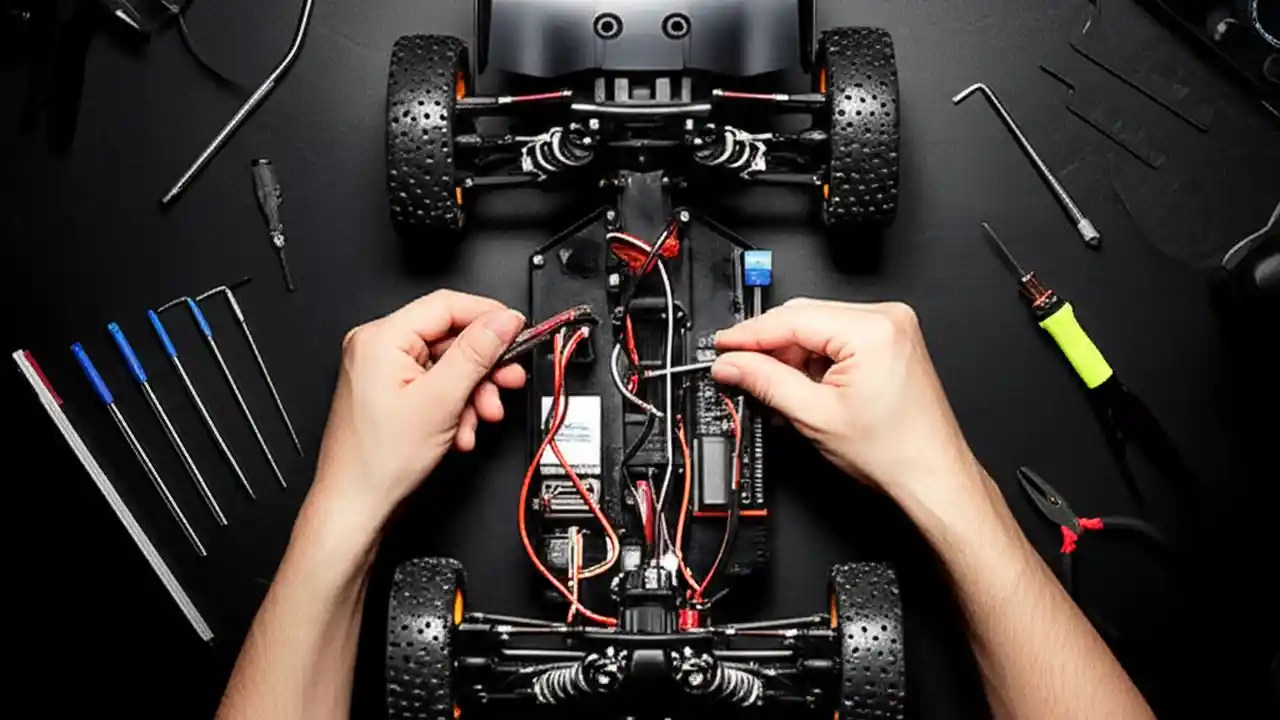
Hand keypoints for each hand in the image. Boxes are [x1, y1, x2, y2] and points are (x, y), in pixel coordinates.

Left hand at [311, 290, 526, 524]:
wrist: (356, 504)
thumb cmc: (378, 460)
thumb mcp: (441, 400)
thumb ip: (475, 354)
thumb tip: (502, 322)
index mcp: (381, 338)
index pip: (446, 305)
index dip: (488, 316)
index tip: (518, 330)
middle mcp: (377, 347)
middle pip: (450, 338)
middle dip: (484, 366)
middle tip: (509, 379)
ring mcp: (383, 370)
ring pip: (448, 365)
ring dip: (473, 392)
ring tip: (482, 416)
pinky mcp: (391, 390)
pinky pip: (435, 384)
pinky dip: (455, 404)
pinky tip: (461, 428)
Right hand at [711, 299, 979, 502]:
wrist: (930, 475)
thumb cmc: (894, 452)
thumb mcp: (814, 415)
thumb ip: (766, 382)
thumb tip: (732, 364)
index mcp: (873, 329)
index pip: (792, 319)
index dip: (749, 335)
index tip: (723, 347)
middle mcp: (886, 318)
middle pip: (804, 317)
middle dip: (769, 347)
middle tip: (738, 370)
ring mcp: (891, 328)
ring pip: (817, 328)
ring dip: (790, 356)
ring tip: (775, 390)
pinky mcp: (889, 341)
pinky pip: (836, 338)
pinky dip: (813, 360)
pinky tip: (799, 386)